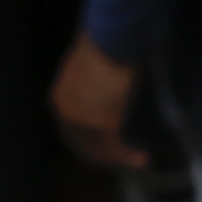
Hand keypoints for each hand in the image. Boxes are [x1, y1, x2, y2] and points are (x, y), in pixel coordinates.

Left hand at [51, 34, 149, 171]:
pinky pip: (115, 146)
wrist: (110, 40)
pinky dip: (128, 155)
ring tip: (138, 160)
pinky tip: (142, 157)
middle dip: (102, 156)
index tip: (104, 148)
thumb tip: (99, 94)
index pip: (69, 131)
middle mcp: (66, 114)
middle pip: (82, 145)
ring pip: (100, 149)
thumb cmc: (101, 45)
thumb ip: (88, 87)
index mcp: (59, 100)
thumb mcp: (86, 69)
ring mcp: (84, 121)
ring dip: (118, 158)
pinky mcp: (103, 123)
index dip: (87, 143)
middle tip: (120, 160)